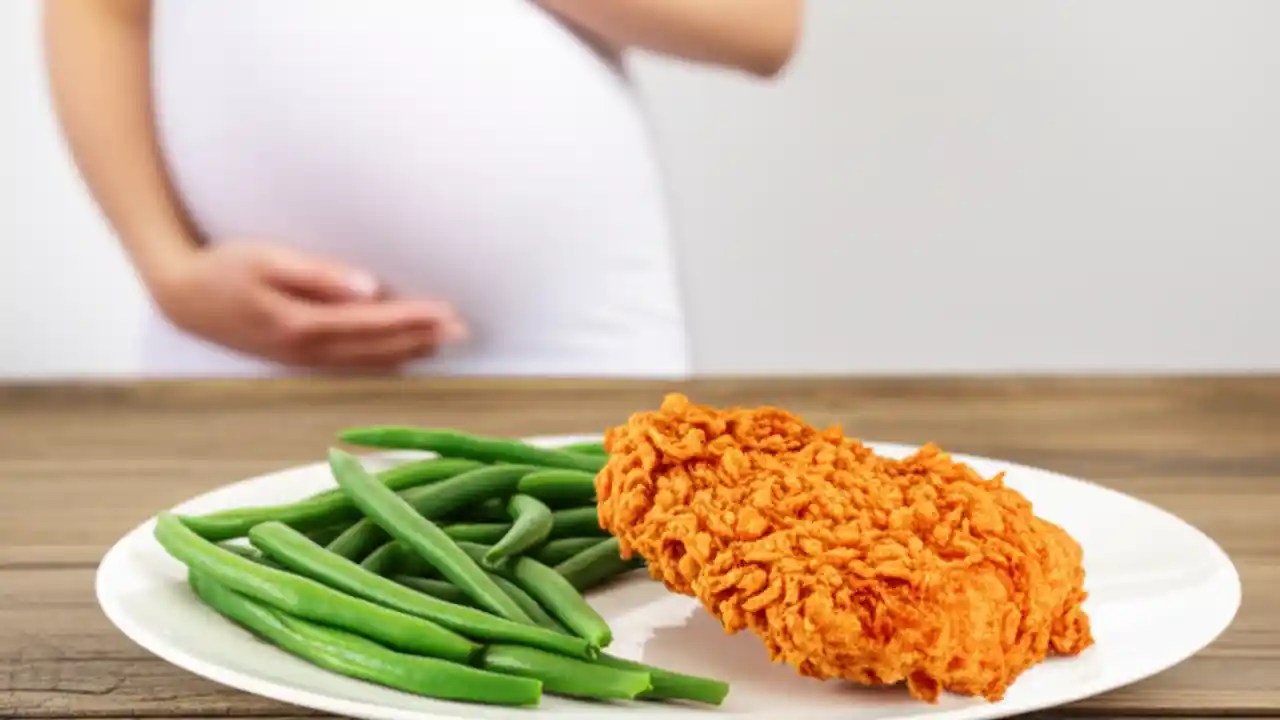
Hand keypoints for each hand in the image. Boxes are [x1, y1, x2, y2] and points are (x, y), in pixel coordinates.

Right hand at [149, 241, 465, 371]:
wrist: (182, 297)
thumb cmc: (224, 268)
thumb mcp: (267, 259)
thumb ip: (319, 275)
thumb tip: (369, 288)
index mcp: (303, 324)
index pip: (373, 323)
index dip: (413, 318)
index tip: (448, 311)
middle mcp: (308, 349)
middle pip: (378, 347)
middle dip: (421, 337)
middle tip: (463, 328)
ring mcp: (303, 359)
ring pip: (367, 361)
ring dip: (408, 351)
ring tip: (444, 341)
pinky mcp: (298, 357)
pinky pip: (351, 365)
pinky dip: (381, 362)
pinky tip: (402, 358)